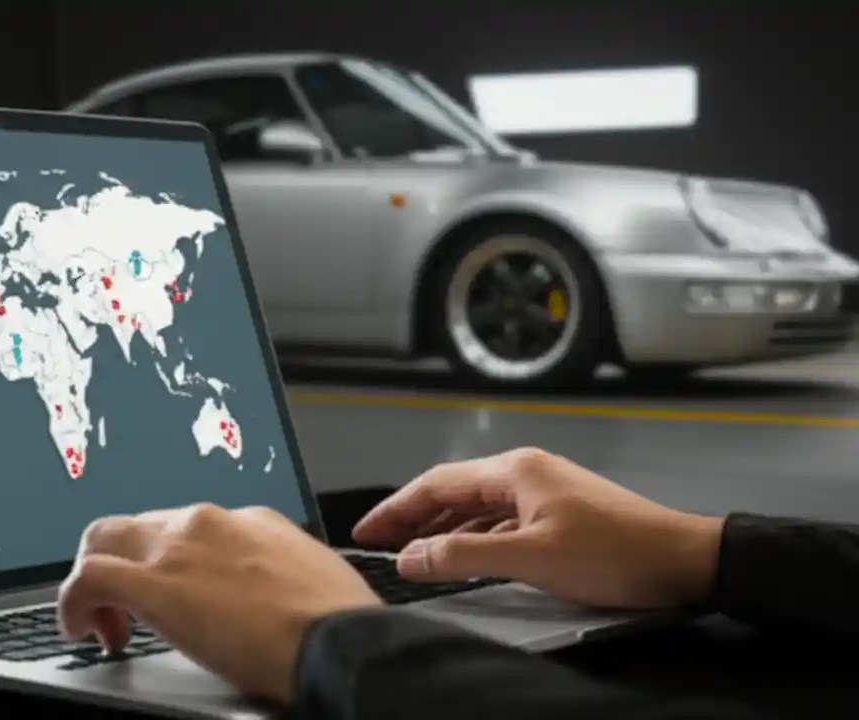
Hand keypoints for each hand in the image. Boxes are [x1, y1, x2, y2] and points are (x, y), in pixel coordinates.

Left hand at [58, 503, 380, 703]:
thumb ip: (279, 576)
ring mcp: (178, 549)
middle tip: (128, 610)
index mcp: (249, 522)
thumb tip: (273, 598)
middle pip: (137, 526)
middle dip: (125, 564)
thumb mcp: (313, 579)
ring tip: (105, 624)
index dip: (170, 564)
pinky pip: (88, 579)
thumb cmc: (339, 622)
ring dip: (95, 581)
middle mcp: (207, 523)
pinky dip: (73, 603)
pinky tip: (82, 630)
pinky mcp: (155, 585)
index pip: (187, 528)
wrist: (340, 640)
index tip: (176, 596)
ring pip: (103, 539)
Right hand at [352, 447, 723, 608]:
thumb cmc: (613, 553)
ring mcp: (544, 491)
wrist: (684, 560)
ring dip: (442, 530)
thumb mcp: (531, 558)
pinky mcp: (558, 513)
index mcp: (514, 471)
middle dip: (413, 518)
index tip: (365, 532)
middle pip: (453, 492)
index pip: (437, 484)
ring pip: (476, 508)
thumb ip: (463, 556)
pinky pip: (499, 521)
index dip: (396, 509)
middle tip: (378, 544)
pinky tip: (462, 559)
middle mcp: (525, 472)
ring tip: (410, 555)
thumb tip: (410, 557)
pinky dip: (472, 538)